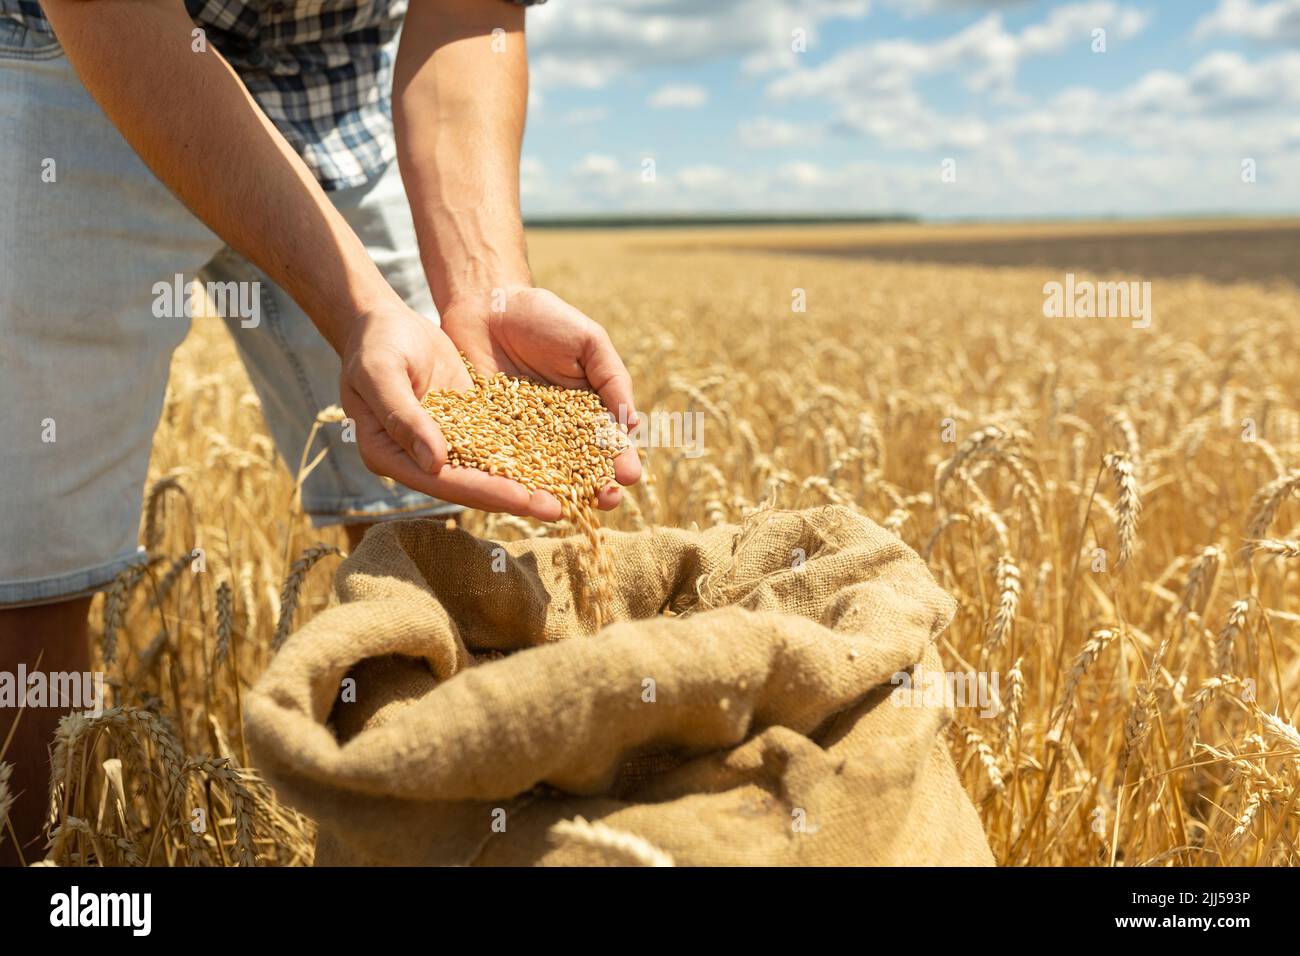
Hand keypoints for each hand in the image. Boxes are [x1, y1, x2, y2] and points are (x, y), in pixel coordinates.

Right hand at [338, 303, 569, 519]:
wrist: (381, 322)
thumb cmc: (373, 344)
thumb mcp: (381, 373)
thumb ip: (404, 417)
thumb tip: (435, 462)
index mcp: (389, 454)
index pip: (443, 480)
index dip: (484, 490)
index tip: (521, 498)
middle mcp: (418, 458)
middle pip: (471, 484)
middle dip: (515, 496)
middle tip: (557, 509)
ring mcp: (443, 444)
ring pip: (489, 469)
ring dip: (526, 482)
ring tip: (566, 496)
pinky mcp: (464, 426)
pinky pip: (497, 444)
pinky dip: (525, 454)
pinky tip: (559, 462)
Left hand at [437, 286, 641, 514]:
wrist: (487, 305)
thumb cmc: (544, 317)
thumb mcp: (588, 341)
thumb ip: (612, 379)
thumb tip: (632, 423)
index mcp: (589, 411)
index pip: (609, 443)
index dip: (621, 460)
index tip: (629, 474)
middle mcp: (559, 432)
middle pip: (582, 468)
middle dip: (597, 487)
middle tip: (606, 500)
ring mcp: (524, 438)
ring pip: (544, 474)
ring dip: (557, 495)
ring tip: (567, 509)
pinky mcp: (489, 437)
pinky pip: (502, 463)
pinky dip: (512, 481)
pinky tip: (521, 495)